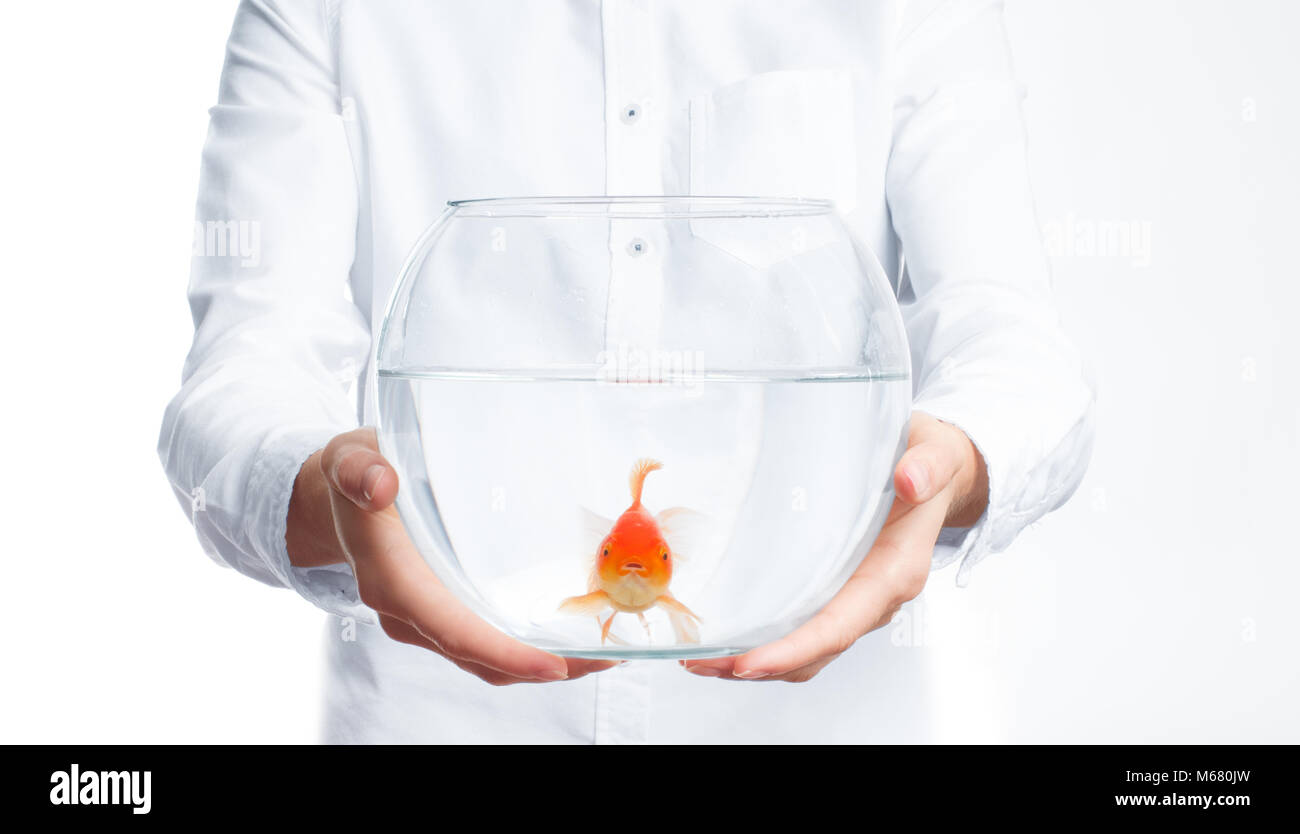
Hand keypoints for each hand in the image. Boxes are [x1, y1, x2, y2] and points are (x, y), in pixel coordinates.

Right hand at [286, 427, 617, 684]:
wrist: (347, 486)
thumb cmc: (358, 469)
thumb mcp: (352, 456)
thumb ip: (360, 469)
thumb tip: (379, 485)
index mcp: (391, 578)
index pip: (450, 629)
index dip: (503, 652)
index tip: (554, 664)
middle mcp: (409, 609)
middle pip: (481, 656)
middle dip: (544, 665)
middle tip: (608, 657)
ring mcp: (427, 616)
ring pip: (489, 657)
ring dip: (545, 661)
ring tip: (606, 651)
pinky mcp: (445, 610)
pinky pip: (489, 640)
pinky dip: (531, 644)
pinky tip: (573, 630)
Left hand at [682, 411, 988, 682]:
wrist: (935, 468)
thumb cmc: (930, 463)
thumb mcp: (934, 454)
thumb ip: (928, 466)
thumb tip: (909, 479)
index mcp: (896, 572)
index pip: (840, 626)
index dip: (793, 650)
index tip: (748, 663)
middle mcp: (873, 597)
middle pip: (814, 651)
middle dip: (758, 664)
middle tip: (701, 661)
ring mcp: (853, 599)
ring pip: (803, 649)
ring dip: (753, 659)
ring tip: (699, 657)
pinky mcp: (836, 591)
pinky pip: (799, 628)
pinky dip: (762, 639)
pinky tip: (724, 630)